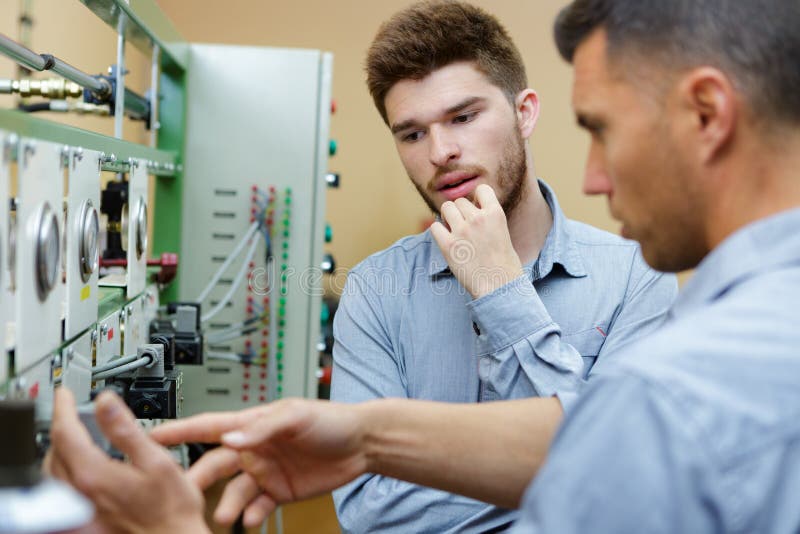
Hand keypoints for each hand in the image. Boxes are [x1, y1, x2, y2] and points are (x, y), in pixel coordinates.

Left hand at [46, 389, 208, 533]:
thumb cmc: (172, 510)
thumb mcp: (157, 461)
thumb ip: (126, 430)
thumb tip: (106, 402)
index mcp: (94, 475)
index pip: (66, 433)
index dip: (63, 408)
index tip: (65, 393)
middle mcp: (80, 495)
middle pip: (55, 452)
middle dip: (61, 427)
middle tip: (72, 411)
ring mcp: (80, 510)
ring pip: (54, 473)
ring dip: (60, 450)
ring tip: (75, 435)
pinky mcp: (85, 521)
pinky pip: (62, 492)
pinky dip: (65, 472)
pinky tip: (81, 470)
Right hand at [150, 399, 368, 527]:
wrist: (362, 443)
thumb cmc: (330, 419)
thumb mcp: (295, 416)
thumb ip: (262, 428)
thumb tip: (230, 438)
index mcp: (251, 425)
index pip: (207, 427)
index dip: (178, 431)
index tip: (148, 437)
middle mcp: (252, 448)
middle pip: (213, 465)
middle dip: (194, 480)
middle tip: (180, 496)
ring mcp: (264, 471)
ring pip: (232, 491)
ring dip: (225, 504)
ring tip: (223, 517)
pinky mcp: (278, 490)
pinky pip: (256, 506)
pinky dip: (250, 515)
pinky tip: (248, 521)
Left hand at [431, 184, 523, 298]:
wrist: (499, 287)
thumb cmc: (504, 264)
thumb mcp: (503, 233)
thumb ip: (488, 219)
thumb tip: (471, 210)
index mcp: (495, 214)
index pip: (481, 189)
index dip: (477, 198)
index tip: (477, 209)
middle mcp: (477, 219)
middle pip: (460, 201)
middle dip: (460, 212)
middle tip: (464, 227)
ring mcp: (461, 232)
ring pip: (446, 208)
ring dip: (448, 217)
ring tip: (454, 231)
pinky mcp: (448, 246)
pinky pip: (434, 227)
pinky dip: (438, 232)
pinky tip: (446, 240)